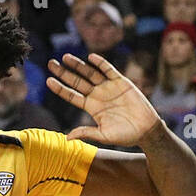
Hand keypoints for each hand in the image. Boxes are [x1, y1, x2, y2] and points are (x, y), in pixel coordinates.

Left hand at [47, 53, 161, 145]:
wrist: (147, 130)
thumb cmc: (126, 136)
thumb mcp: (104, 135)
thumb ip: (87, 133)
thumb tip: (67, 138)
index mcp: (92, 108)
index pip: (72, 96)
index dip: (60, 88)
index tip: (48, 81)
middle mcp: (98, 95)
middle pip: (78, 81)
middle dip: (64, 73)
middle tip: (51, 63)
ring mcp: (109, 87)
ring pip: (90, 73)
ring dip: (78, 65)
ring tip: (65, 57)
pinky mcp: (121, 82)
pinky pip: (109, 70)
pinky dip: (100, 63)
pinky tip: (90, 57)